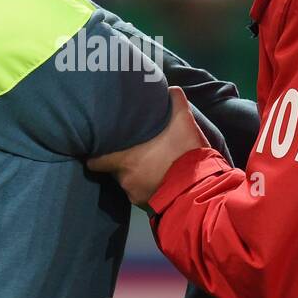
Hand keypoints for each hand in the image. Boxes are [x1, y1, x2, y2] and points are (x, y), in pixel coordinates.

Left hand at [87, 86, 207, 204]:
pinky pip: (142, 195)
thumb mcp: (184, 122)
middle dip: (121, 162)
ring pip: (129, 183)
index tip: (98, 147)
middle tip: (130, 152)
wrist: (202, 190)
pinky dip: (147, 188)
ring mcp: (136, 197)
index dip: (95, 154)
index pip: (95, 161)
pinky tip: (159, 180)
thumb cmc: (186, 155)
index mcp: (125, 161)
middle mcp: (126, 181)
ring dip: (136, 175)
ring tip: (148, 165)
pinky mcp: (149, 208)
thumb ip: (175, 102)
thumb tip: (171, 89)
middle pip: (114, 170)